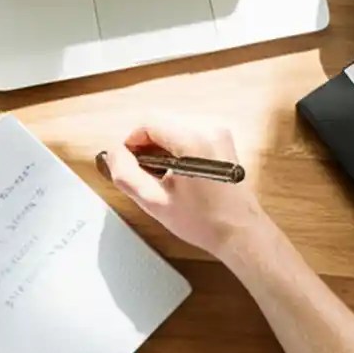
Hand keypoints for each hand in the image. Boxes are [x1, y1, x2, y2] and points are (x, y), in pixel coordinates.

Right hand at [103, 122, 266, 258]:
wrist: (240, 231)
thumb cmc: (204, 221)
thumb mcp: (155, 202)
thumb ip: (126, 175)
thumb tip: (112, 154)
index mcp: (193, 140)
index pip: (148, 122)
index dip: (131, 141)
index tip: (127, 163)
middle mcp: (209, 127)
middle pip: (161, 121)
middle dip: (146, 144)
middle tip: (144, 173)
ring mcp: (218, 130)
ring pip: (173, 125)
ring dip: (160, 145)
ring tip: (161, 175)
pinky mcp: (222, 137)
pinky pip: (188, 130)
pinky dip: (175, 146)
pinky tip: (176, 171)